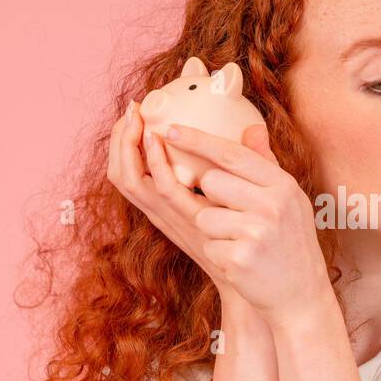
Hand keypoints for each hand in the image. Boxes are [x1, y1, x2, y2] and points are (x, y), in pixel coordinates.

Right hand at [105, 100, 241, 305]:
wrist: (261, 270)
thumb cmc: (253, 232)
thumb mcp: (242, 193)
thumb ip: (243, 162)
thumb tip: (255, 127)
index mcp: (165, 202)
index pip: (128, 168)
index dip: (123, 140)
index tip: (135, 110)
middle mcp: (160, 208)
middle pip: (118, 170)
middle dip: (119, 136)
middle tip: (132, 109)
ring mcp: (168, 215)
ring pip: (128, 177)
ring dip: (127, 145)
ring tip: (137, 118)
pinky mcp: (184, 219)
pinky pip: (158, 188)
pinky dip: (153, 162)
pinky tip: (157, 138)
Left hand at [161, 120, 333, 327]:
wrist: (301, 296)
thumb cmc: (290, 243)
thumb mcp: (289, 200)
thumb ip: (266, 165)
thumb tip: (252, 127)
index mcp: (282, 185)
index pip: (233, 154)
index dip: (198, 140)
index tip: (170, 129)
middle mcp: (272, 205)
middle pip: (211, 181)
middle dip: (211, 198)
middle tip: (235, 216)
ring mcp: (256, 232)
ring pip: (203, 215)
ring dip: (214, 230)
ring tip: (241, 242)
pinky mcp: (240, 258)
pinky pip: (208, 244)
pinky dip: (219, 254)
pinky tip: (242, 262)